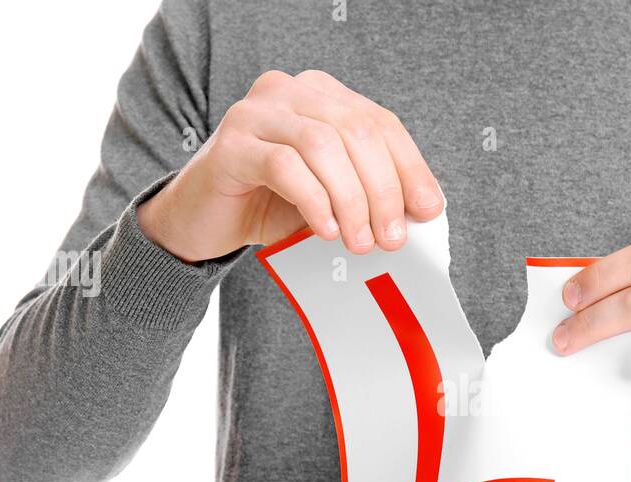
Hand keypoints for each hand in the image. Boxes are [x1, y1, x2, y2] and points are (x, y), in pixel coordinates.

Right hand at [138, 70, 443, 262]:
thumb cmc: (269, 205)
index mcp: (321, 95)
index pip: (379, 124)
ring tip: (358, 241)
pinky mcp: (232, 143)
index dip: (409, 168)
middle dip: (382, 190)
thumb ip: (369, 193)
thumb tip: (421, 212)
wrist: (202, 220)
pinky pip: (285, 165)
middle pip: (355, 131)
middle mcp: (289, 91)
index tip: (428, 211)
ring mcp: (257, 113)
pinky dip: (313, 200)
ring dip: (350, 199)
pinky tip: (324, 230)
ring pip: (323, 145)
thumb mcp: (331, 198)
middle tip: (391, 238)